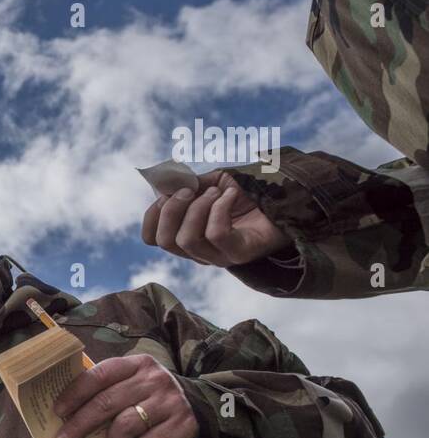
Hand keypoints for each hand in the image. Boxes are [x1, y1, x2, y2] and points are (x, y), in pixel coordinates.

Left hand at [51, 354, 197, 437]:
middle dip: (80, 424)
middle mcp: (154, 378)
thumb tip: (64, 416)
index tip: (58, 411)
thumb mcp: (127, 386)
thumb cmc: (146, 399)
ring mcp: (170, 400)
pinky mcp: (183, 424)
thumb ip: (103, 393)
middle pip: (107, 402)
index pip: (99, 375)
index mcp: (136, 364)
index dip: (75, 393)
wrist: (192, 409)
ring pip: (125, 426)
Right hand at [141, 170, 290, 266]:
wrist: (285, 195)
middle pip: (165, 240)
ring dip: (199, 207)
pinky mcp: (240, 253)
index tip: (167, 193)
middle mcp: (200, 251)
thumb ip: (185, 184)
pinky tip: (230, 196)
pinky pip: (216, 234)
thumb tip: (160, 184)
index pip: (153, 238)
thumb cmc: (247, 192)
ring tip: (218, 192)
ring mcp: (219, 256)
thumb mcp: (209, 181)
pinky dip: (220, 209)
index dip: (153, 215)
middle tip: (192, 190)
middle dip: (172, 209)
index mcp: (188, 235)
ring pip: (187, 240)